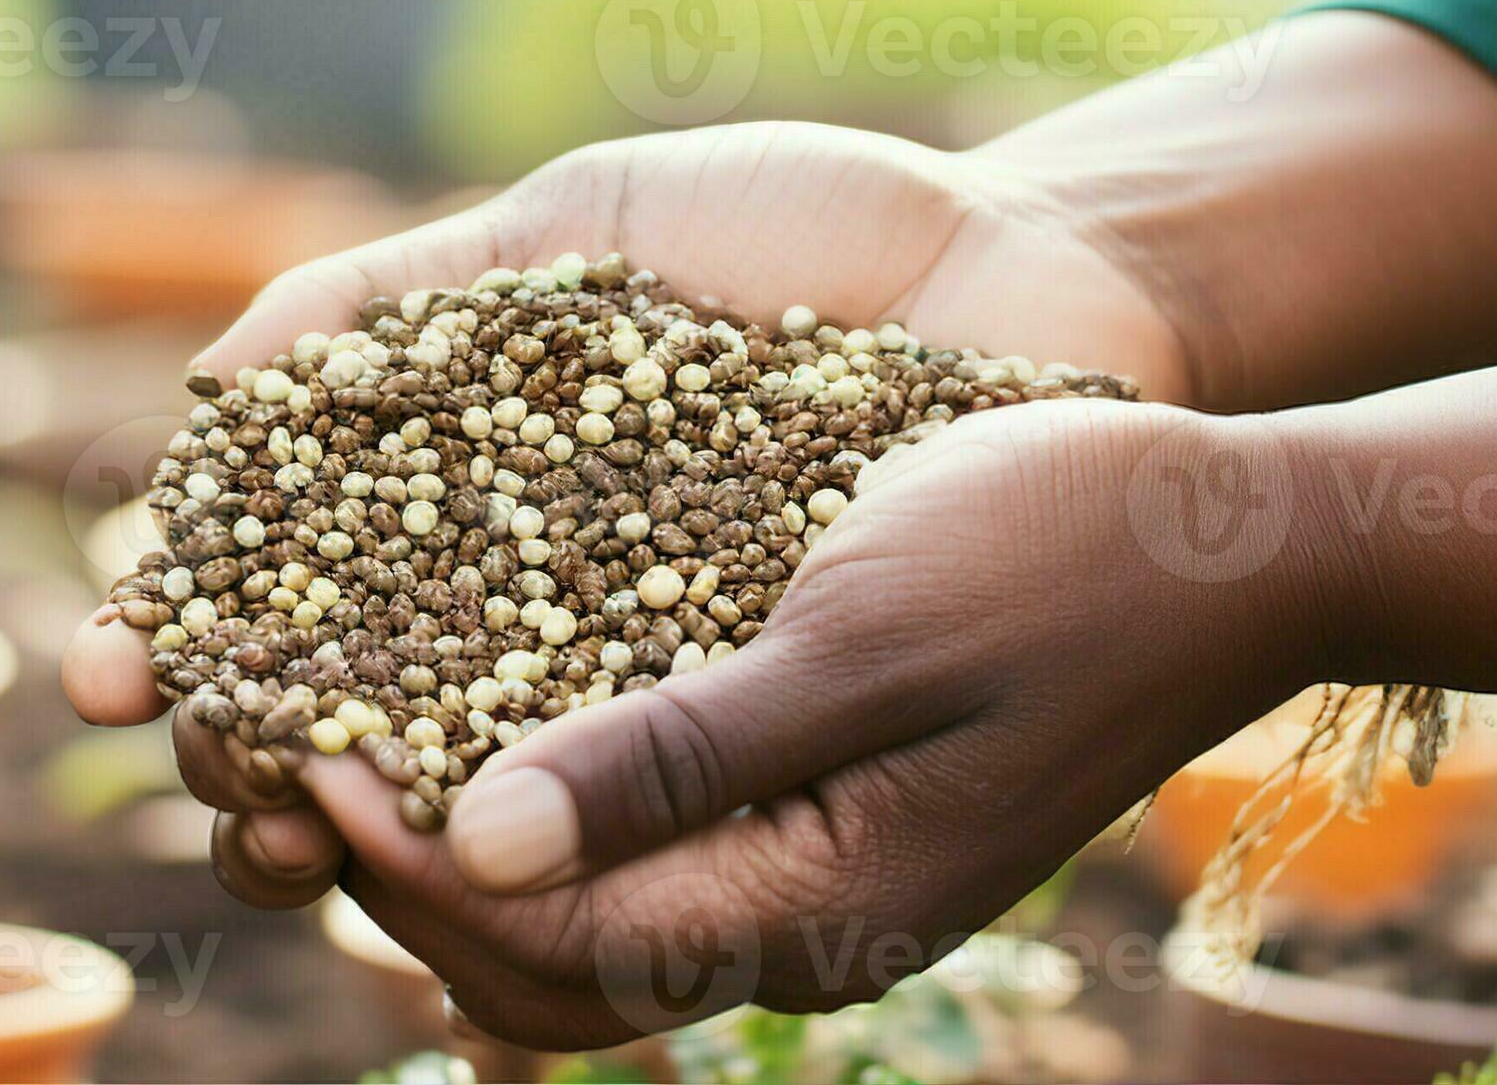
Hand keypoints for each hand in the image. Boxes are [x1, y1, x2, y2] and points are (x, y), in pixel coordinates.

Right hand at [61, 122, 1190, 910]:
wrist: (1020, 263)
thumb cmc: (805, 230)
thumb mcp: (586, 225)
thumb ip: (403, 292)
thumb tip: (217, 391)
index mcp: (472, 489)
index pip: (285, 593)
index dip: (188, 639)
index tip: (117, 663)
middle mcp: (538, 605)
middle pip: (346, 720)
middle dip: (247, 764)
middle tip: (212, 767)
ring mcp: (643, 680)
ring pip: (466, 802)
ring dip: (360, 848)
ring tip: (298, 848)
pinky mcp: (753, 731)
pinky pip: (629, 821)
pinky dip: (537, 859)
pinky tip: (463, 890)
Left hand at [300, 398, 1315, 1048]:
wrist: (1230, 536)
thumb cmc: (1062, 551)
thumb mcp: (863, 633)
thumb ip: (682, 749)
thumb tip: (481, 841)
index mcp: (809, 910)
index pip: (537, 942)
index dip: (392, 851)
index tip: (292, 730)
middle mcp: (790, 924)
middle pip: (525, 960)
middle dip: (379, 859)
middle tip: (266, 728)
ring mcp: (800, 871)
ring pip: (561, 910)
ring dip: (433, 825)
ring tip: (325, 702)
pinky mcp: (801, 798)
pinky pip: (623, 834)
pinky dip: (520, 780)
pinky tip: (449, 673)